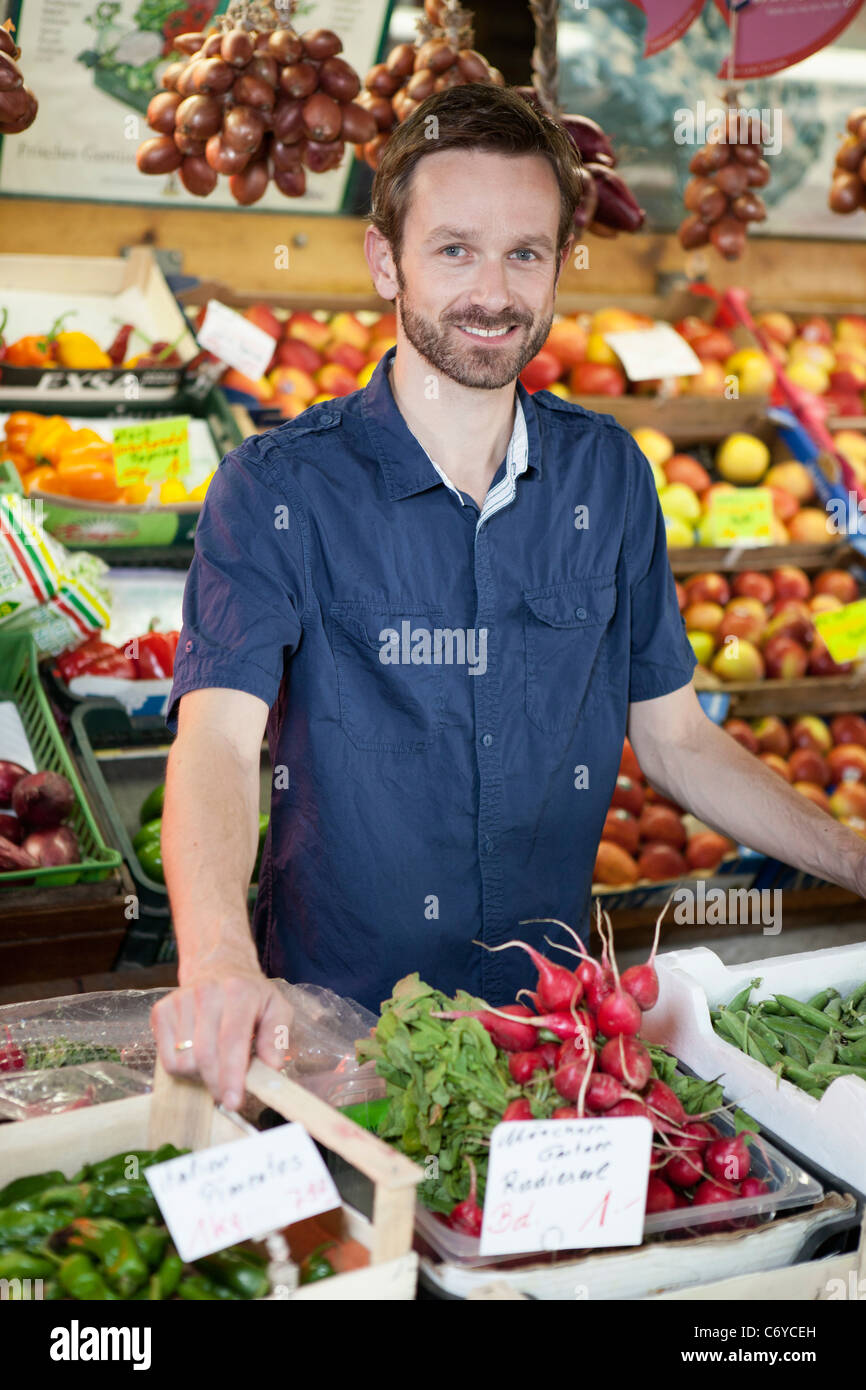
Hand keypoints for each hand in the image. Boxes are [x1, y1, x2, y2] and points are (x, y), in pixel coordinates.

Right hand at [151, 962, 293, 1109]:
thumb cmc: (250, 995)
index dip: (232, 1076)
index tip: (234, 1102)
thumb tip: (272, 1067)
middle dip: (216, 1084)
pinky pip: (166, 1058)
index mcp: (239, 992)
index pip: (232, 1040)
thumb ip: (277, 1037)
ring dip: (200, 1075)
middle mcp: (207, 992)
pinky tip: (196, 1055)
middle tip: (227, 1094)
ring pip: (183, 1061)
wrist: (218, 967)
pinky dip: (182, 1067)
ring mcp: (180, 1000)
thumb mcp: (276, 1008)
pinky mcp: (161, 1011)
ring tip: (215, 1063)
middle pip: (204, 1055)